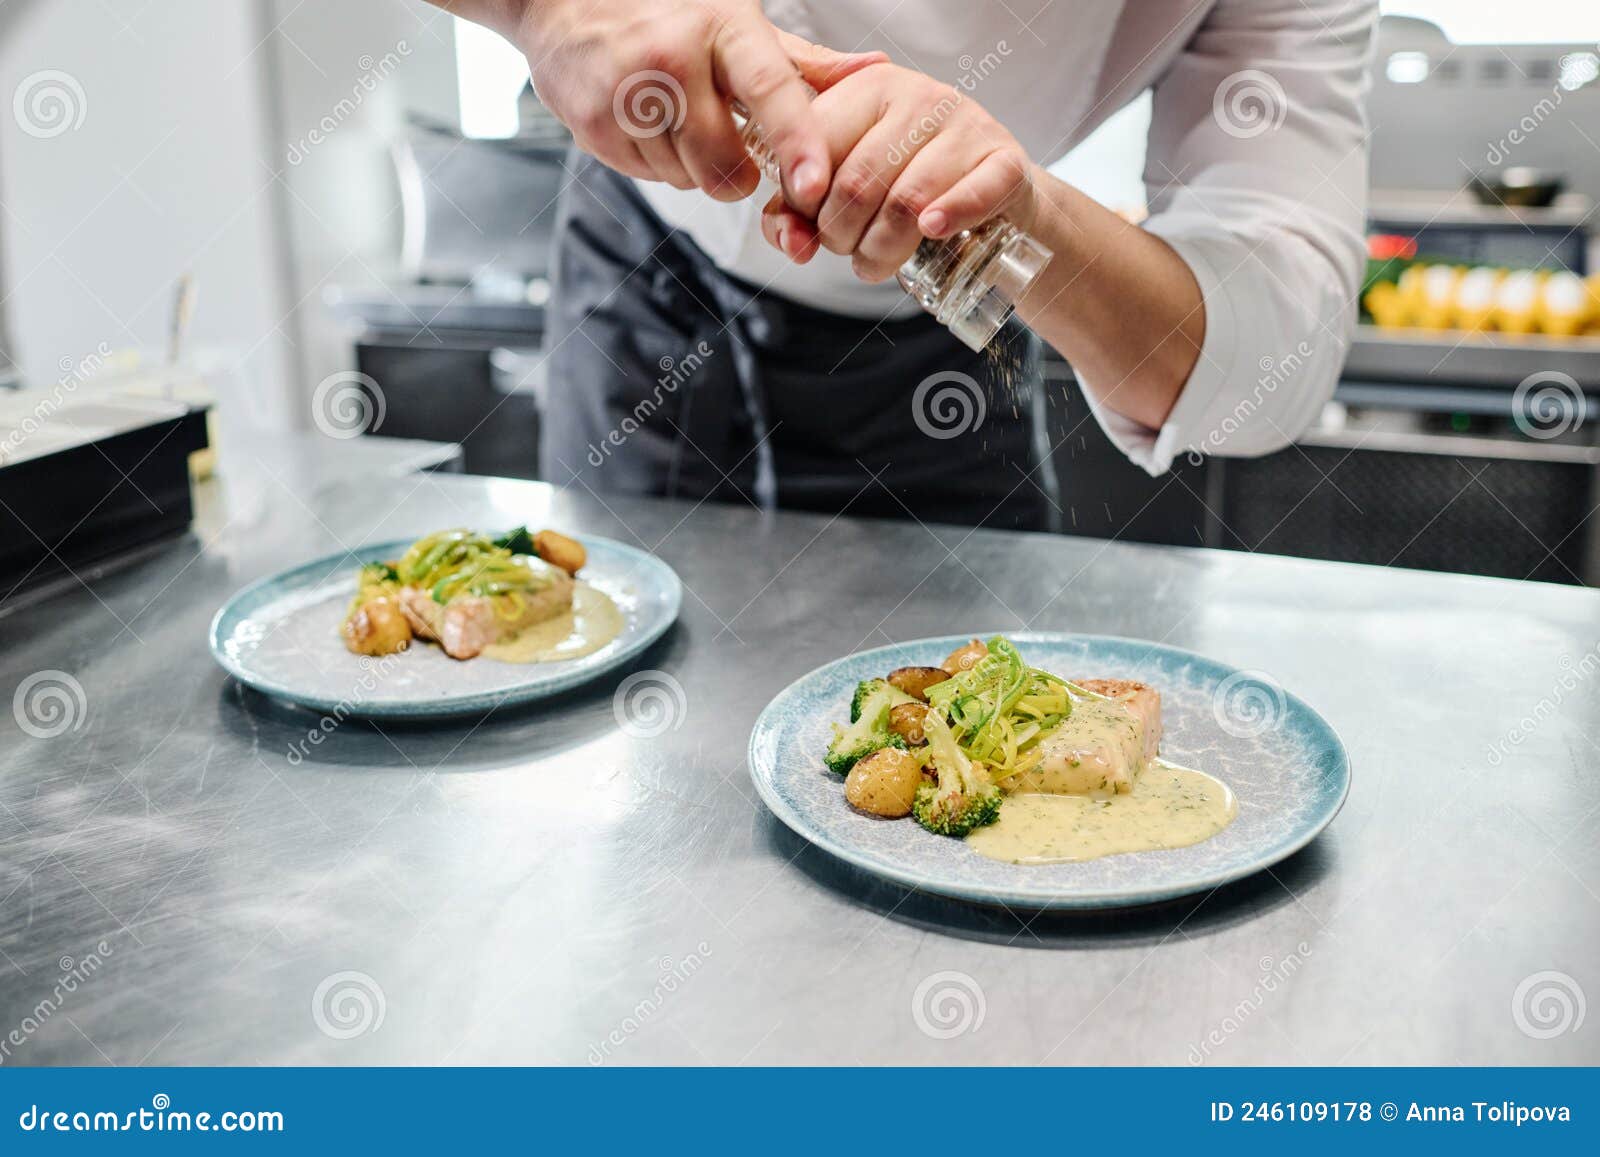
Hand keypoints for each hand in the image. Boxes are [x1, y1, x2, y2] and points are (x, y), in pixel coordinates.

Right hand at [510, 0, 882, 213]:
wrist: (564, 1)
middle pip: (726, 163)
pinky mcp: (595, 125)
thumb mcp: (738, 24)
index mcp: (722, 27)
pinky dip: (658, 163)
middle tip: (728, 143)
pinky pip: (650, 177)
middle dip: (736, 173)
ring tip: (677, 119)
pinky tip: (647, 122)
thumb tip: (873, 73)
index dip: (797, 143)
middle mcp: (674, 56)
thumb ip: (805, 63)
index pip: (770, 90)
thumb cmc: (669, 14)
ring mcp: (629, 93)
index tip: (815, 186)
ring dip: (693, 166)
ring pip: (688, 178)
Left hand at [759, 62, 1037, 280]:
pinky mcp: (1005, 160)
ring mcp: (966, 125)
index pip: (815, 145)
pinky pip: (974, 192)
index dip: (803, 201)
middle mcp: (917, 96)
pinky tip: (932, 232)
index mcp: (866, 88)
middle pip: (857, 182)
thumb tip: (792, 242)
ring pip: (907, 200)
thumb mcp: (841, 187)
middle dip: (841, 235)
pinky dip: (949, 216)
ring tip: (877, 261)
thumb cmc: (903, 187)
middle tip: (848, 251)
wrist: (992, 193)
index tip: (812, 225)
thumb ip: (795, 213)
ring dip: (883, 249)